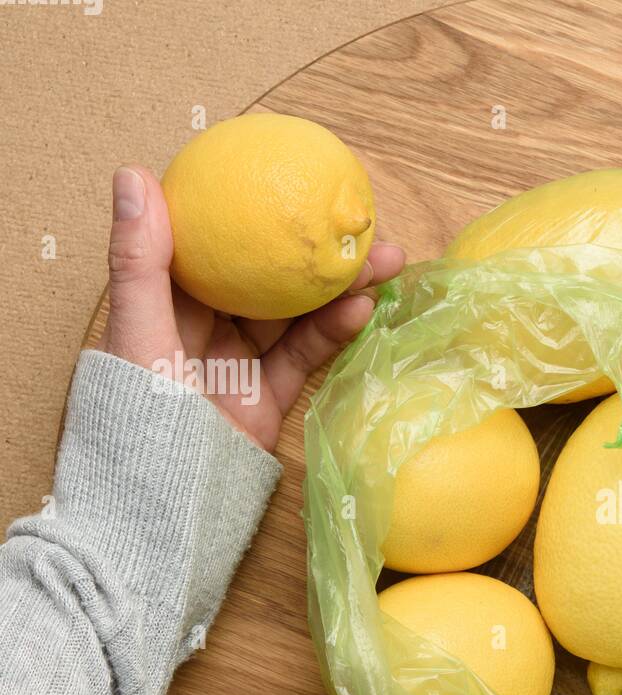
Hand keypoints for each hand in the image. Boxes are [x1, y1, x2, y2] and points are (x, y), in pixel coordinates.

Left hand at [100, 164, 404, 450]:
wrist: (167, 494)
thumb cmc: (139, 410)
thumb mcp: (136, 326)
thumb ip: (139, 257)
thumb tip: (136, 173)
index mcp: (170, 301)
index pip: (216, 242)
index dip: (253, 212)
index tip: (294, 182)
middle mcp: (208, 325)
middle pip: (269, 275)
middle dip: (315, 248)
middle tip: (359, 220)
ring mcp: (241, 360)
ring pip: (298, 311)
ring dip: (341, 285)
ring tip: (385, 260)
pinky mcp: (270, 394)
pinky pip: (308, 354)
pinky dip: (336, 331)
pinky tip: (365, 307)